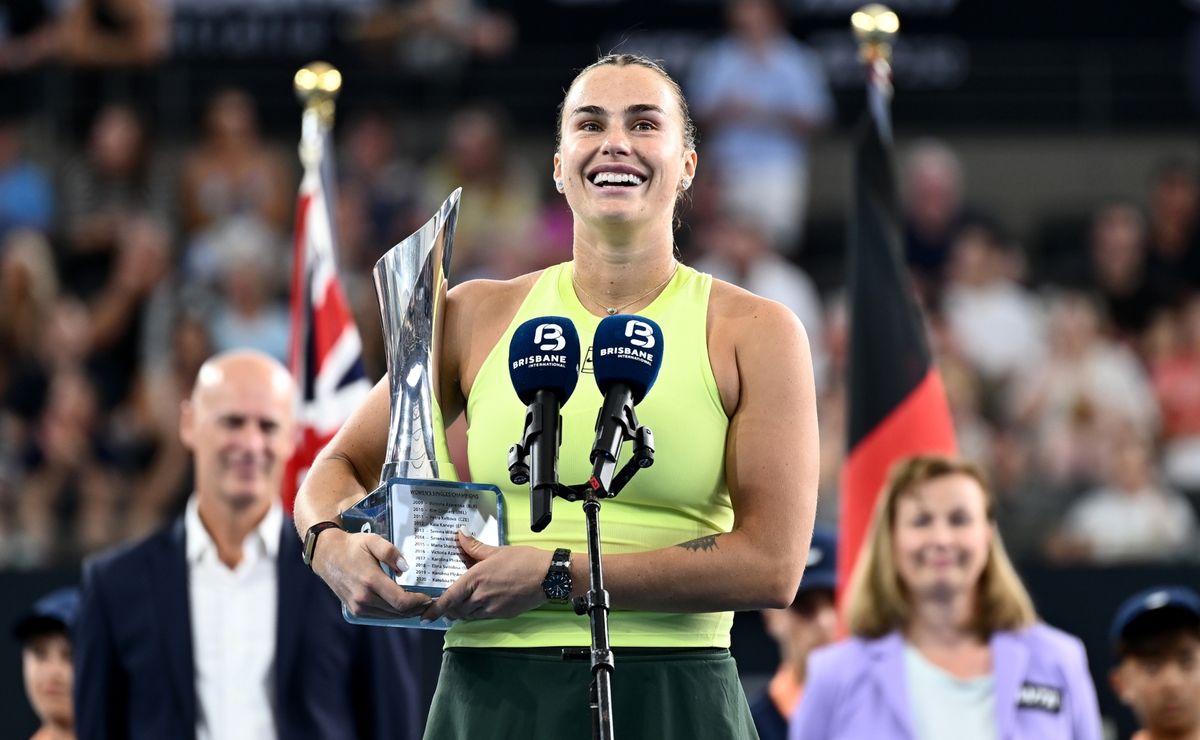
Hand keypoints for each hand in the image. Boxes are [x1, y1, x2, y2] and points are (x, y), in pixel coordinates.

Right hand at [311, 529, 433, 618]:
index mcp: (370, 580)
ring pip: (390, 616)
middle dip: (416, 608)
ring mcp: (358, 607)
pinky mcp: (355, 611)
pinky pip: (380, 616)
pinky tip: (402, 605)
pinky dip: (393, 613)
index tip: (429, 596)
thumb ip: (391, 553)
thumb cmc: (352, 546)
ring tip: (419, 603)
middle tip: (429, 601)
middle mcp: (364, 598)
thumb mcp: (373, 541)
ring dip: (406, 613)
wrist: (326, 555)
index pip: (401, 601)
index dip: (418, 601)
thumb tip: (406, 568)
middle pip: (398, 612)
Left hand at [421, 529, 549, 621]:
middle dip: (449, 609)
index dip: (435, 609)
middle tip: (445, 606)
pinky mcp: (503, 614)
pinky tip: (482, 604)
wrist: (548, 576)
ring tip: (462, 604)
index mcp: (477, 578)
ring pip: (469, 615)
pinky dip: (478, 613)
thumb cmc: (525, 560)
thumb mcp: (497, 551)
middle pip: (457, 610)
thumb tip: (460, 536)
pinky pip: (484, 616)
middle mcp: (482, 596)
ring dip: (463, 612)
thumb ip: (474, 547)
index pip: (450, 598)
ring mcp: (493, 608)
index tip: (425, 615)